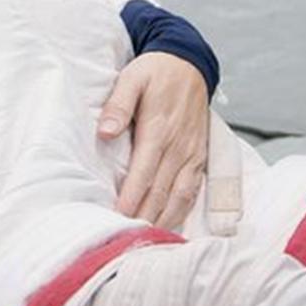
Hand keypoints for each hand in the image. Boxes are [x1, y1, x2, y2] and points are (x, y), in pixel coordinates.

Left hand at [100, 52, 209, 228]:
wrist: (190, 63)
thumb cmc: (156, 72)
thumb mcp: (132, 78)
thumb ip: (119, 105)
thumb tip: (105, 132)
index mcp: (160, 130)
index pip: (143, 174)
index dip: (130, 200)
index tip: (116, 220)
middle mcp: (179, 147)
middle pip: (161, 192)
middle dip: (144, 218)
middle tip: (127, 242)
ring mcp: (192, 154)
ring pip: (179, 197)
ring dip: (164, 220)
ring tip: (147, 241)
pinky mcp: (199, 157)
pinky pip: (192, 190)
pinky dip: (181, 211)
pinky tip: (169, 224)